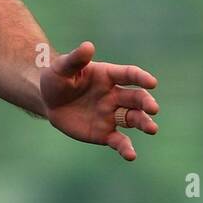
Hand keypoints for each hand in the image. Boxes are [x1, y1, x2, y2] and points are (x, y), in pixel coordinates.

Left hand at [40, 40, 158, 161]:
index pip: (129, 75)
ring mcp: (112, 115)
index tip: (152, 83)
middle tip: (153, 109)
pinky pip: (119, 141)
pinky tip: (131, 156)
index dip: (141, 78)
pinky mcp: (105, 133)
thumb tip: (88, 46)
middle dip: (146, 103)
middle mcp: (115, 95)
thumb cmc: (57, 79)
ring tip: (152, 129)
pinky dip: (126, 148)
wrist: (48, 101)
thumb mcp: (62, 68)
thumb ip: (76, 59)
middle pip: (136, 99)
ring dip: (144, 123)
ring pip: (133, 119)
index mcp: (109, 76)